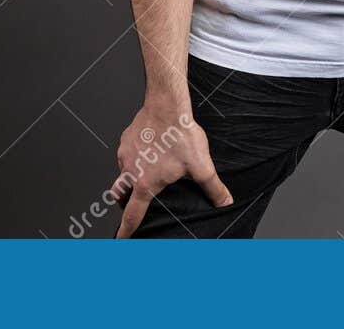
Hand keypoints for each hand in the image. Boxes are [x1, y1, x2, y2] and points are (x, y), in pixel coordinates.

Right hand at [110, 99, 232, 237]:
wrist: (167, 104)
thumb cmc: (181, 134)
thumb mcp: (201, 165)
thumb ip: (213, 187)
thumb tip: (225, 202)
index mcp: (145, 183)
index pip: (132, 214)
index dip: (126, 230)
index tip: (121, 239)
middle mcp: (130, 170)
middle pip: (119, 195)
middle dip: (123, 203)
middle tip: (132, 205)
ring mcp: (125, 154)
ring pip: (121, 172)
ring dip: (129, 178)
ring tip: (145, 174)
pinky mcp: (125, 139)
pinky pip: (125, 154)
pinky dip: (133, 158)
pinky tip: (148, 151)